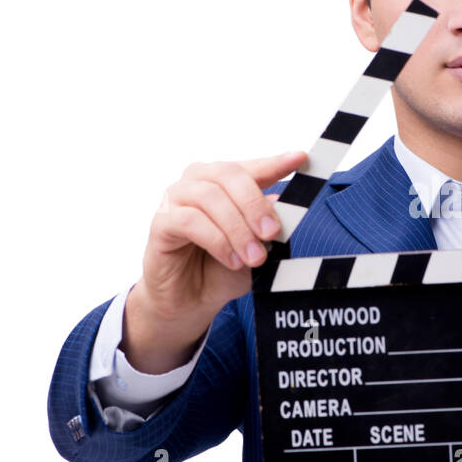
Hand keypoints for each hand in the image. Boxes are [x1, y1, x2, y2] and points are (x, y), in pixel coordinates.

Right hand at [121, 150, 307, 372]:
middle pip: (228, 174)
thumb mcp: (256, 248)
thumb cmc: (223, 269)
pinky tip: (231, 260)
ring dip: (237, 228)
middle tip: (272, 232)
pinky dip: (216, 240)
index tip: (300, 159)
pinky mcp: (161, 223)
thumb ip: (267, 226)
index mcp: (224, 182)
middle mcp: (198, 183)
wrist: (191, 302)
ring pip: (208, 197)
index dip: (275, 162)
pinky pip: (188, 221)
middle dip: (255, 203)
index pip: (252, 167)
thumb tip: (280, 203)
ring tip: (253, 257)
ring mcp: (175, 200)